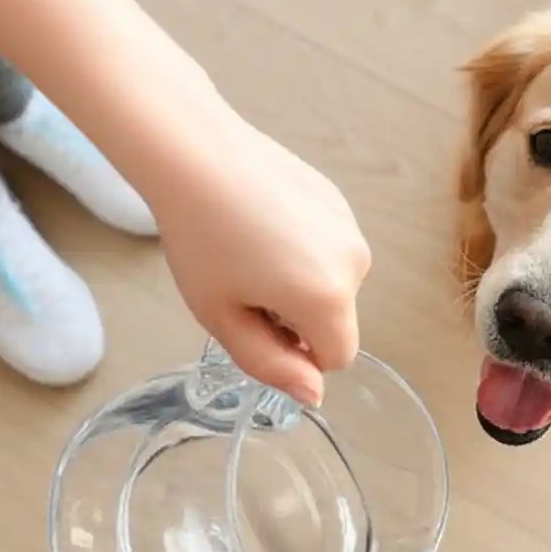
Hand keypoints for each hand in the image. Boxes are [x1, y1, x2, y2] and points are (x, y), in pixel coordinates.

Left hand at [155, 117, 370, 405]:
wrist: (196, 154)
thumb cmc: (201, 240)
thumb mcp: (222, 317)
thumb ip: (270, 365)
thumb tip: (314, 396)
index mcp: (328, 299)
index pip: (336, 358)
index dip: (296, 353)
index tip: (256, 323)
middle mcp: (354, 264)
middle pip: (336, 318)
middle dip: (298, 315)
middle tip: (243, 284)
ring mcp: (351, 227)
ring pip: (333, 281)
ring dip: (301, 280)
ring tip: (250, 249)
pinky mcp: (340, 200)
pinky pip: (329, 246)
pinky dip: (302, 246)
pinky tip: (261, 222)